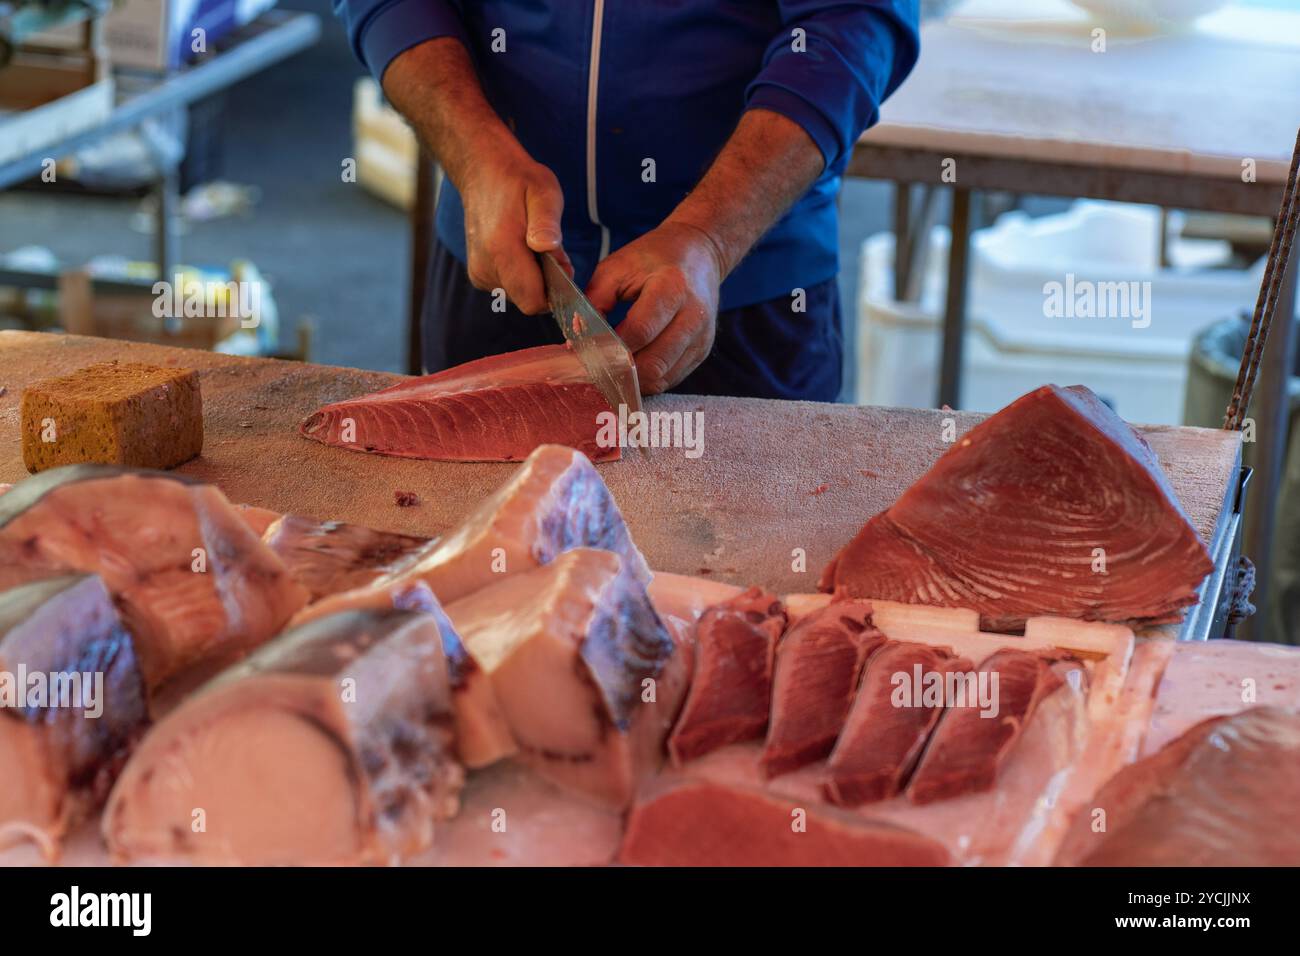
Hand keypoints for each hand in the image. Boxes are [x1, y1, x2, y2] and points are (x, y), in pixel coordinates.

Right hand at [459, 146, 571, 313]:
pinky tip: (521, 250)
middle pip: (529, 301)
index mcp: (501, 250)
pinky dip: (521, 275)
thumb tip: (547, 247)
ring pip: (520, 296)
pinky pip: (510, 288)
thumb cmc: (519, 182)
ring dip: (534, 278)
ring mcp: (479, 274)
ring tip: (533, 245)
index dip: (555, 292)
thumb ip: (547, 223)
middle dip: (547, 283)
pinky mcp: (478, 275)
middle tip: (550, 249)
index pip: (533, 301)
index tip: (561, 263)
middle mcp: (485, 268)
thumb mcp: (544, 192)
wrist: (484, 174)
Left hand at [585, 221, 723, 394]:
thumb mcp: (617, 267)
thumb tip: (578, 340)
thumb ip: (595, 301)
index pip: (640, 331)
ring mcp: (701, 338)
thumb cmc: (653, 258)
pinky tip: (630, 367)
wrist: (699, 253)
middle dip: (619, 371)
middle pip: (653, 363)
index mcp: (673, 288)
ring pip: (661, 378)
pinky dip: (647, 379)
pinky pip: (670, 378)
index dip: (610, 346)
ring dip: (632, 380)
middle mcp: (693, 316)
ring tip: (610, 369)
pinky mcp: (702, 352)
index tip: (586, 351)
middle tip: (594, 367)